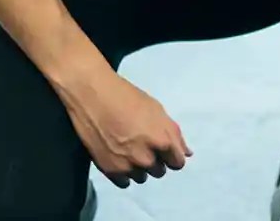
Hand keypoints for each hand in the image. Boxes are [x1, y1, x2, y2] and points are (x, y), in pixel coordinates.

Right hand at [60, 70, 191, 188]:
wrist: (93, 95)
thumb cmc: (127, 97)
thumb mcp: (157, 110)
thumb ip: (174, 134)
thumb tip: (186, 153)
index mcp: (162, 141)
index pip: (177, 163)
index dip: (172, 155)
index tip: (165, 149)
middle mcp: (146, 157)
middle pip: (159, 171)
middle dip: (156, 160)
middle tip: (144, 144)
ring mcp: (126, 165)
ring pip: (142, 177)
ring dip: (139, 167)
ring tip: (129, 149)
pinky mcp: (109, 170)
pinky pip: (124, 182)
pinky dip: (124, 173)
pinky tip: (119, 157)